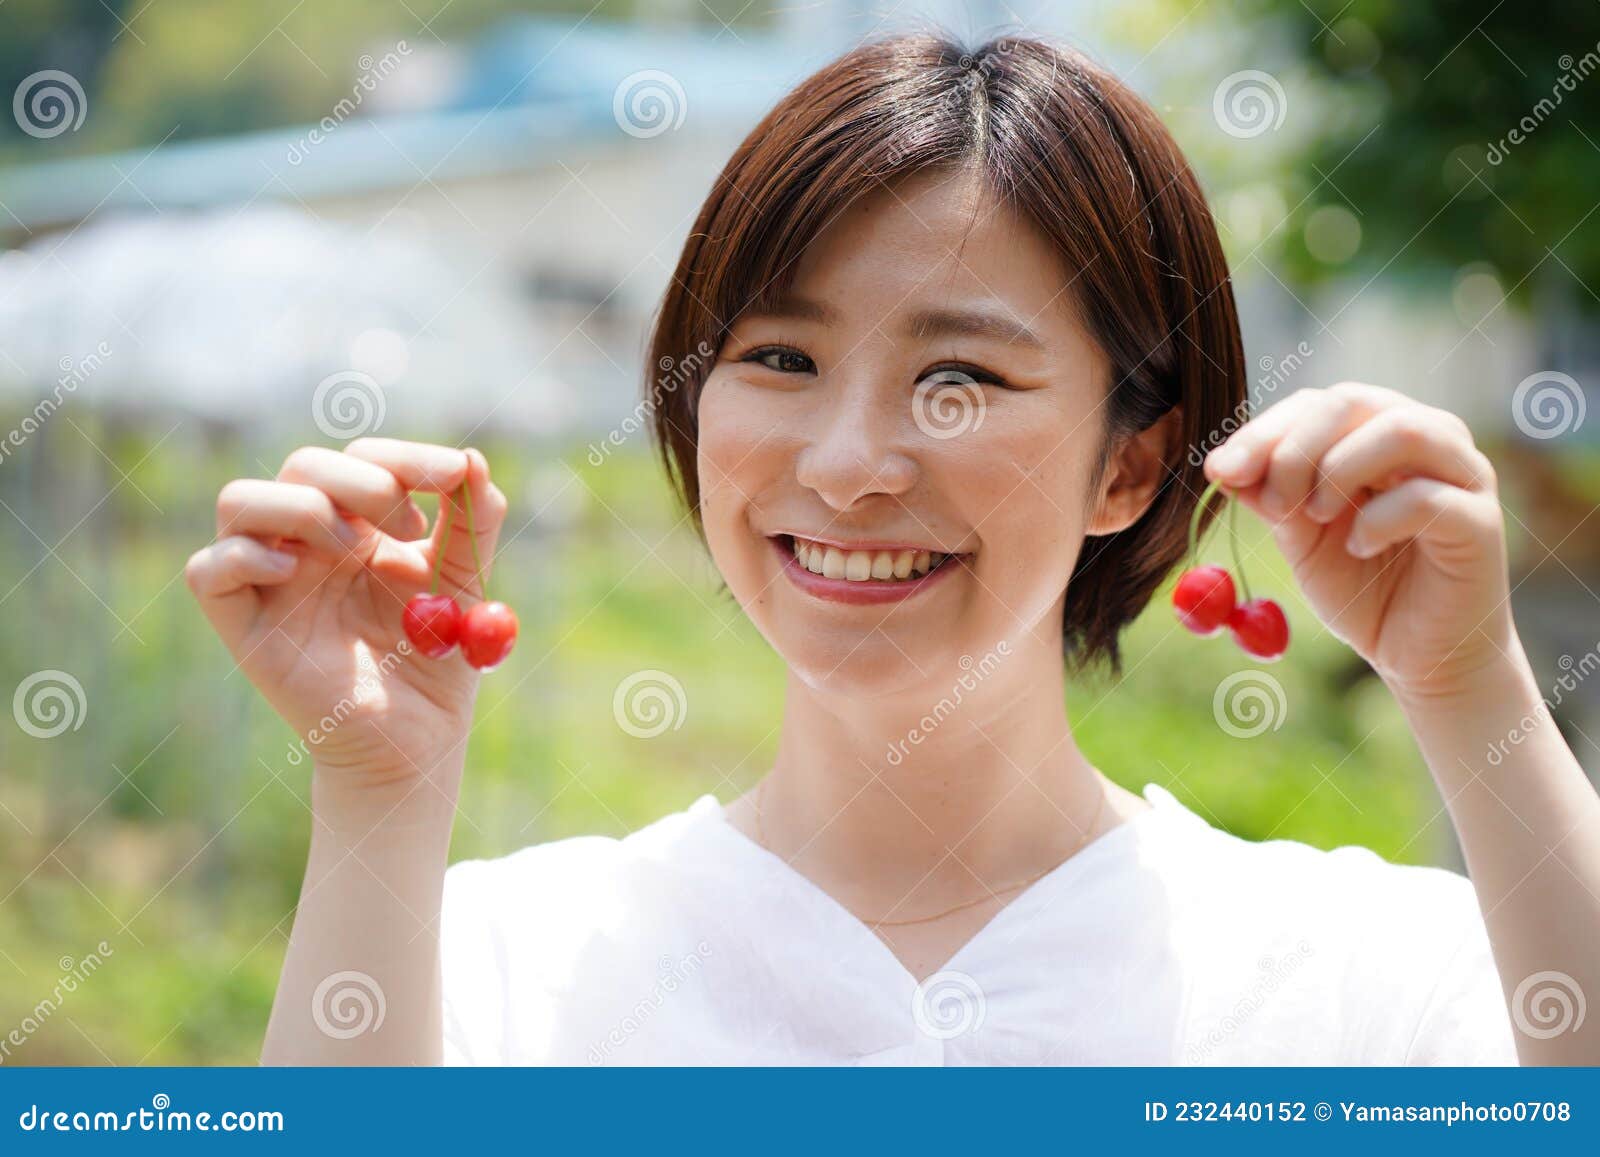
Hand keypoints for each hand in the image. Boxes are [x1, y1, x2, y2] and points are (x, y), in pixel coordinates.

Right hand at [185, 439, 508, 798]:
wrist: (418, 738)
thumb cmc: (436, 658)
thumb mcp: (465, 582)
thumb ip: (472, 521)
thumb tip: (471, 459)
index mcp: (359, 524)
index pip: (363, 459)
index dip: (405, 457)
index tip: (452, 475)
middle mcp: (307, 542)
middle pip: (304, 466)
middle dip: (362, 481)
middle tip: (411, 525)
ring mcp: (270, 580)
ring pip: (239, 500)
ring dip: (302, 507)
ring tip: (352, 548)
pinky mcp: (243, 626)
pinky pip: (206, 571)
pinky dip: (241, 556)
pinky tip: (290, 570)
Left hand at [1203, 383, 1514, 699]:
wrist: (1423, 658)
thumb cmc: (1366, 591)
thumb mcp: (1302, 541)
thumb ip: (1272, 498)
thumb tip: (1221, 465)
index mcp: (1380, 435)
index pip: (1318, 404)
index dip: (1263, 431)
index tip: (1219, 471)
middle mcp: (1429, 440)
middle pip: (1353, 402)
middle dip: (1293, 448)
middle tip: (1272, 503)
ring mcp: (1463, 476)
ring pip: (1400, 430)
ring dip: (1339, 470)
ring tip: (1319, 519)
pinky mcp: (1480, 522)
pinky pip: (1426, 497)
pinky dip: (1377, 520)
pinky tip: (1359, 549)